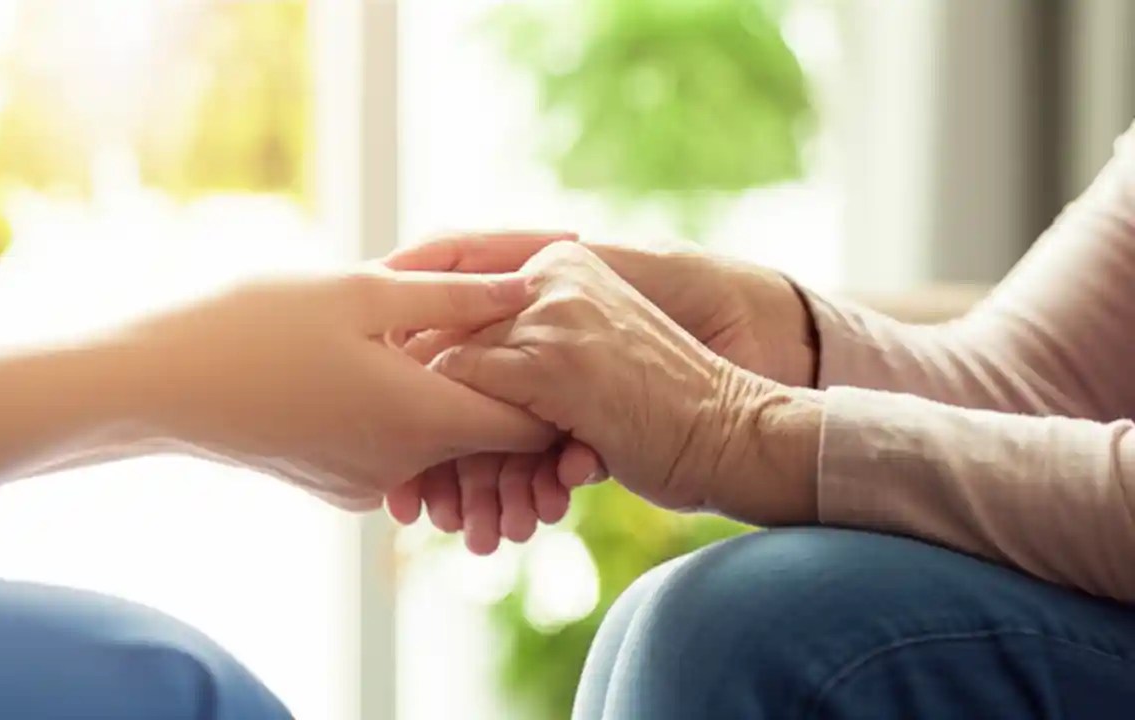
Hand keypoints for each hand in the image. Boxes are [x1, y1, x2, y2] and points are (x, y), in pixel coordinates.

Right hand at [123, 268, 555, 510]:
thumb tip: (530, 285)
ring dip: (450, 394)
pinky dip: (407, 416)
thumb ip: (456, 290)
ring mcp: (370, 485)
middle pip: (490, 437)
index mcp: (422, 418)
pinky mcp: (339, 488)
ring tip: (426, 332)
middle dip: (503, 382)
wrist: (157, 386)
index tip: (547, 331)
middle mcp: (406, 468)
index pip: (533, 425)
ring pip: (444, 444)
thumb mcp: (362, 291)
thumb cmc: (255, 326)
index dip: (551, 380)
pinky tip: (378, 365)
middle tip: (493, 318)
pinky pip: (400, 455)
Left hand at [427, 242, 820, 524]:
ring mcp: (550, 312)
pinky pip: (469, 400)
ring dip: (446, 463)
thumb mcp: (589, 364)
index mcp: (556, 263)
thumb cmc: (662, 415)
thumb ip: (528, 356)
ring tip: (446, 522)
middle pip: (446, 345)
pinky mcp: (551, 359)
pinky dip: (465, 456)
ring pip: (449, 375)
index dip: (425, 387)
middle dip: (426, 431)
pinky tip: (484, 505)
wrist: (733, 435)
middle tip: (409, 503)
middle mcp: (548, 271)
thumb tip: (439, 392)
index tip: (413, 460)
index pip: (459, 316)